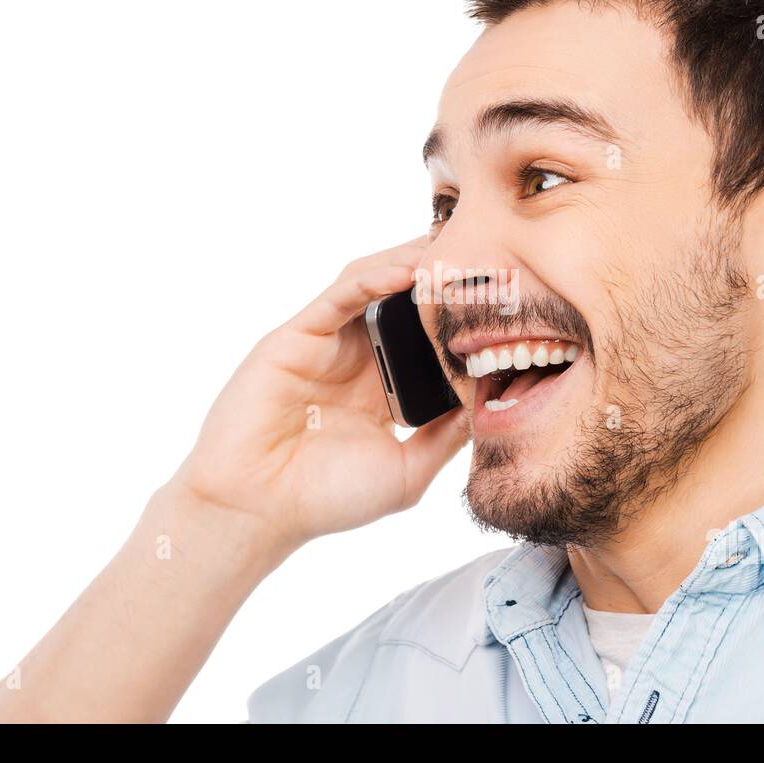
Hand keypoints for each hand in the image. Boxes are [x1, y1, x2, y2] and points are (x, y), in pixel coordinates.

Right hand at [166, 235, 469, 551]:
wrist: (257, 509)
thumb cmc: (325, 500)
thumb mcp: (406, 473)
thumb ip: (446, 439)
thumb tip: (489, 404)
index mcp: (384, 388)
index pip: (429, 338)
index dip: (460, 318)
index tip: (506, 302)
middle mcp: (357, 358)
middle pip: (404, 300)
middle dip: (439, 276)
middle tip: (486, 255)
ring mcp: (327, 344)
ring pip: (374, 285)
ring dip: (411, 264)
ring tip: (450, 253)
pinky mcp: (297, 336)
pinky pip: (339, 295)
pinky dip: (373, 277)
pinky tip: (406, 271)